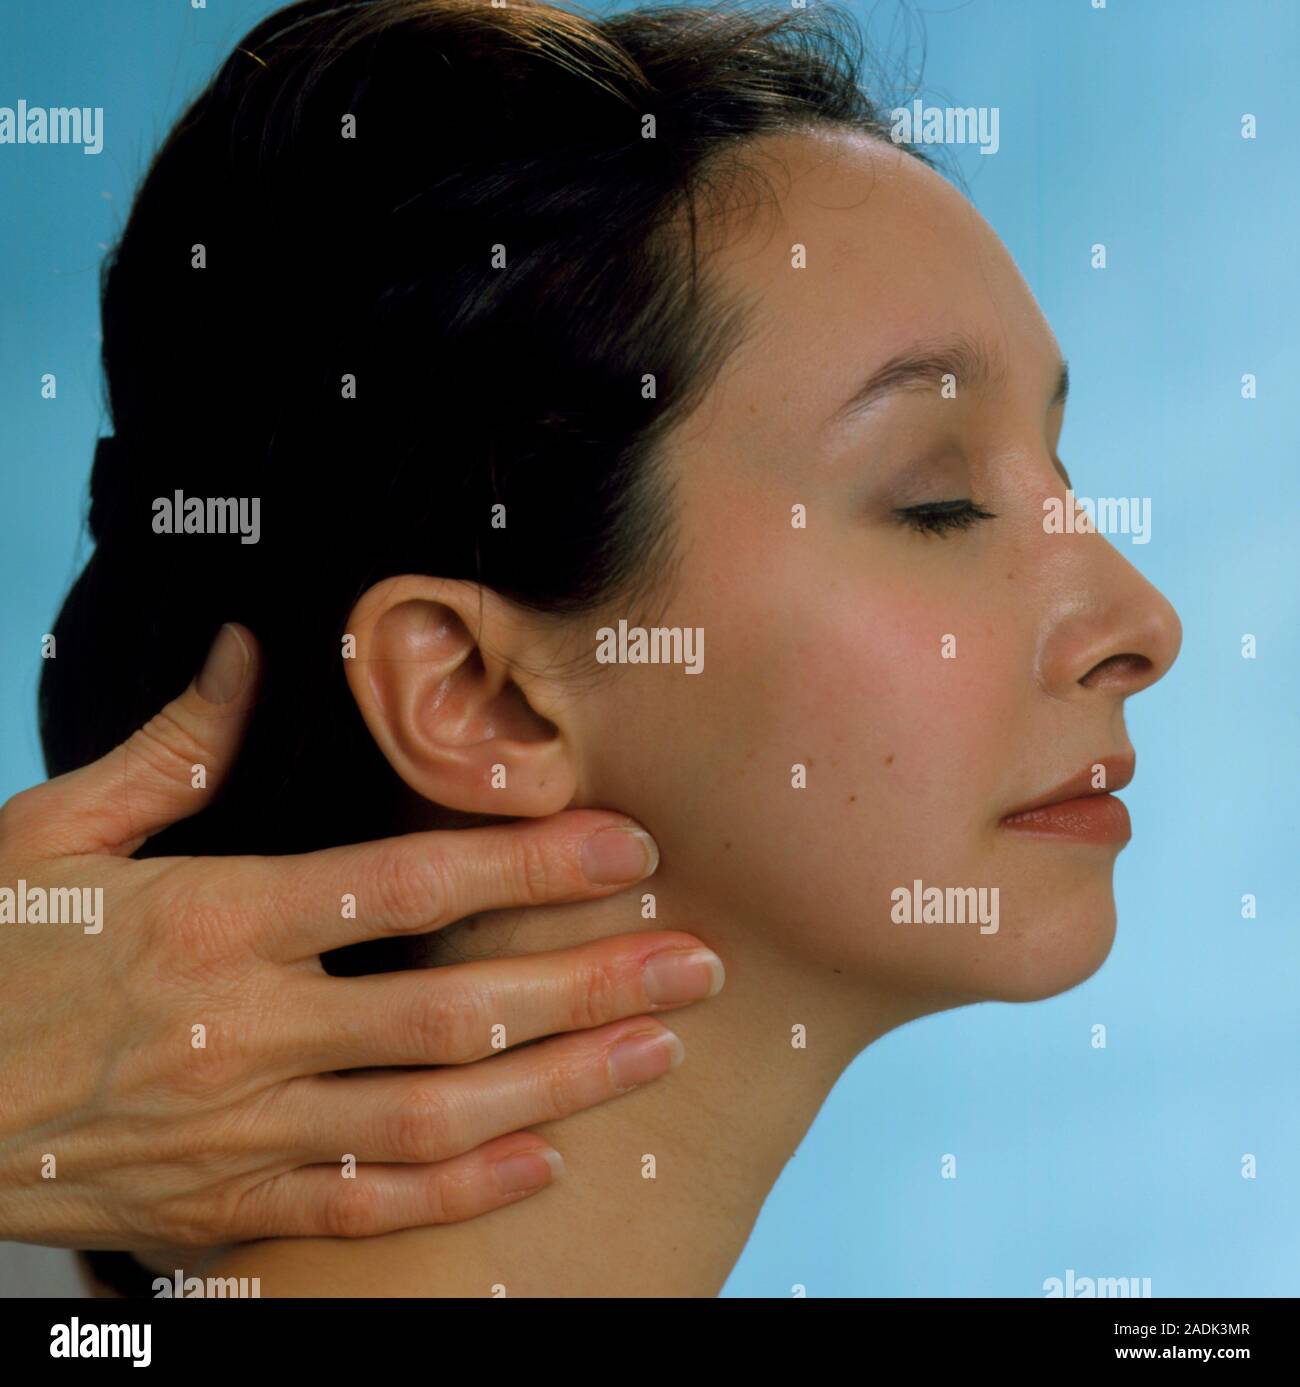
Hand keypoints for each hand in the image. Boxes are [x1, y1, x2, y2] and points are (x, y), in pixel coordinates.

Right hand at [0, 624, 722, 1248]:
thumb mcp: (53, 832)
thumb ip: (172, 746)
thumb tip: (251, 654)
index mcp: (214, 918)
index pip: (408, 882)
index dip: (529, 863)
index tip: (625, 844)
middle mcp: (243, 1028)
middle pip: (450, 1008)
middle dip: (589, 982)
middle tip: (697, 962)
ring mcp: (239, 1129)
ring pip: (431, 1115)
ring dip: (559, 1083)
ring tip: (657, 1052)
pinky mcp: (223, 1203)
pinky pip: (363, 1204)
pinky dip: (459, 1191)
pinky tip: (546, 1163)